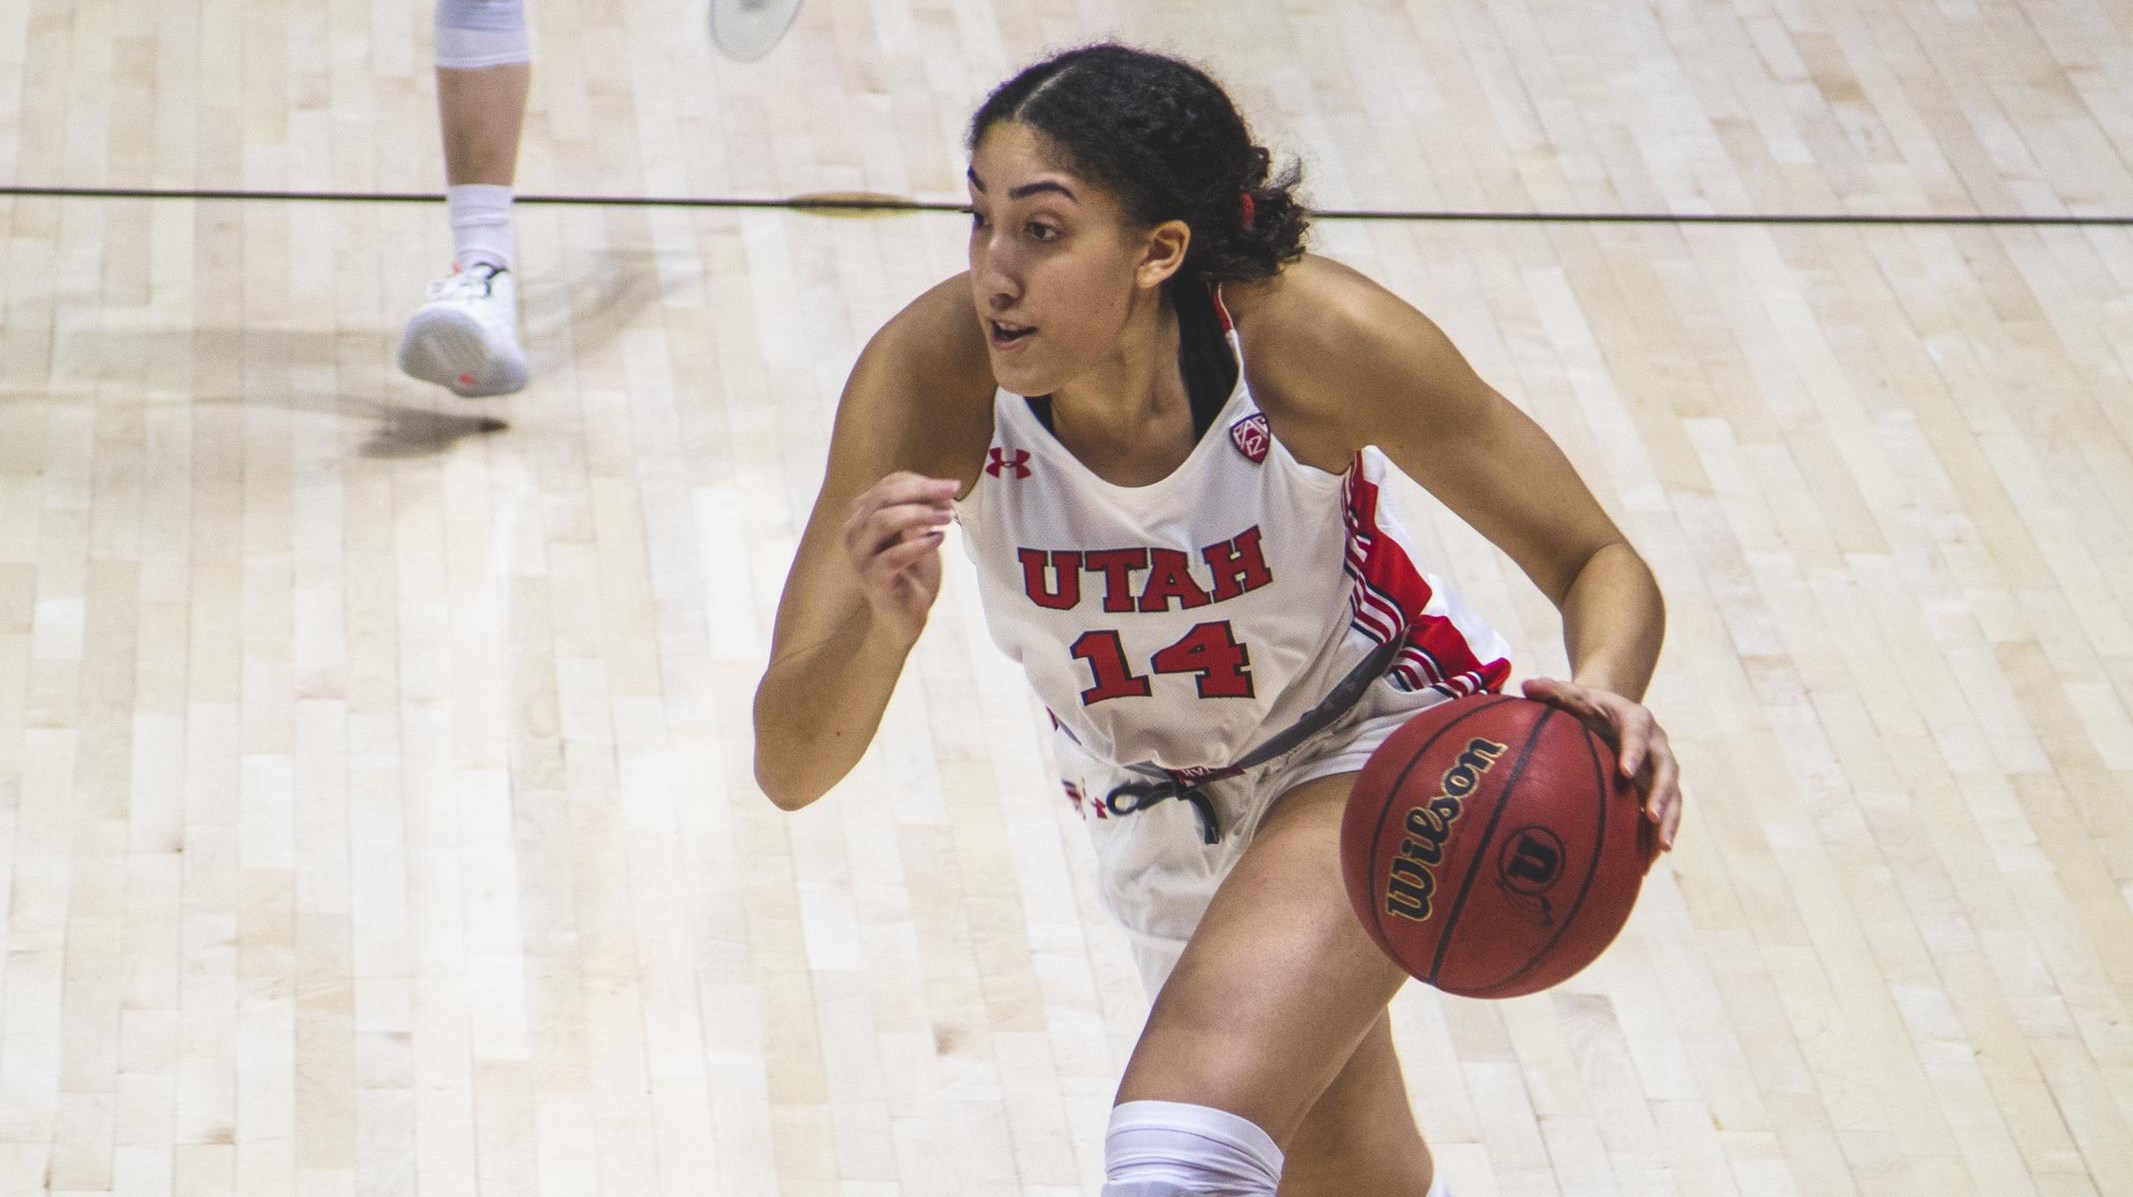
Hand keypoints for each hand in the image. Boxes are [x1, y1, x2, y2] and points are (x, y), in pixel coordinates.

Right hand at [843, 472, 957, 641]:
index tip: (951, 488)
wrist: (903, 615)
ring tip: (947, 519)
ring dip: (920, 515)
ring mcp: (860, 556)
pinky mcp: (873, 579)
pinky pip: (893, 556)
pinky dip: (919, 545)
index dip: (921, 482)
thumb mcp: (916, 532)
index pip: (888, 485)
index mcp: (862, 515)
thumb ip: (922, 510)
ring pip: (883, 521)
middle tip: (952, 494)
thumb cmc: (911, 570)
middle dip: (922, 491)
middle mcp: (854, 532)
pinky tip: (939, 540)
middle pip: (884, 497)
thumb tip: (943, 489)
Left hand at [1520, 677, 1681, 851]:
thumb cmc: (1584, 706)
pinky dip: (1658, 834)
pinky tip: (1646, 863)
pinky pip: (1664, 812)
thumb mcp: (1570, 695)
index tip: (1626, 771)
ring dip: (1669, 820)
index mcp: (1635, 719)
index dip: (1635, 750)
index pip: (1638, 732)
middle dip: (1662, 793)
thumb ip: (1552, 691)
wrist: (1608, 711)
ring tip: (1661, 848)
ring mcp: (1660, 768)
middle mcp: (1656, 744)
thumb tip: (1526, 684)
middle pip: (1666, 769)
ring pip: (1672, 795)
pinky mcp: (1657, 788)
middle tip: (1652, 817)